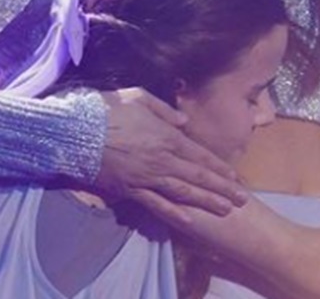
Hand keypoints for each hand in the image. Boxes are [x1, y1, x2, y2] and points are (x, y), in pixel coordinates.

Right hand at [94, 88, 248, 227]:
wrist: (77, 129)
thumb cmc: (107, 109)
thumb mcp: (139, 97)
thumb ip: (165, 110)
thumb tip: (183, 122)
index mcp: (166, 135)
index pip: (199, 154)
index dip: (219, 167)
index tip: (234, 177)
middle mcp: (162, 158)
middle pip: (198, 176)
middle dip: (222, 189)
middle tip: (242, 200)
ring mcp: (147, 176)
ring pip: (183, 192)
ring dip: (206, 202)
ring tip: (226, 210)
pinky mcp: (130, 189)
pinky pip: (156, 204)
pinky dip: (173, 213)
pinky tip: (189, 221)